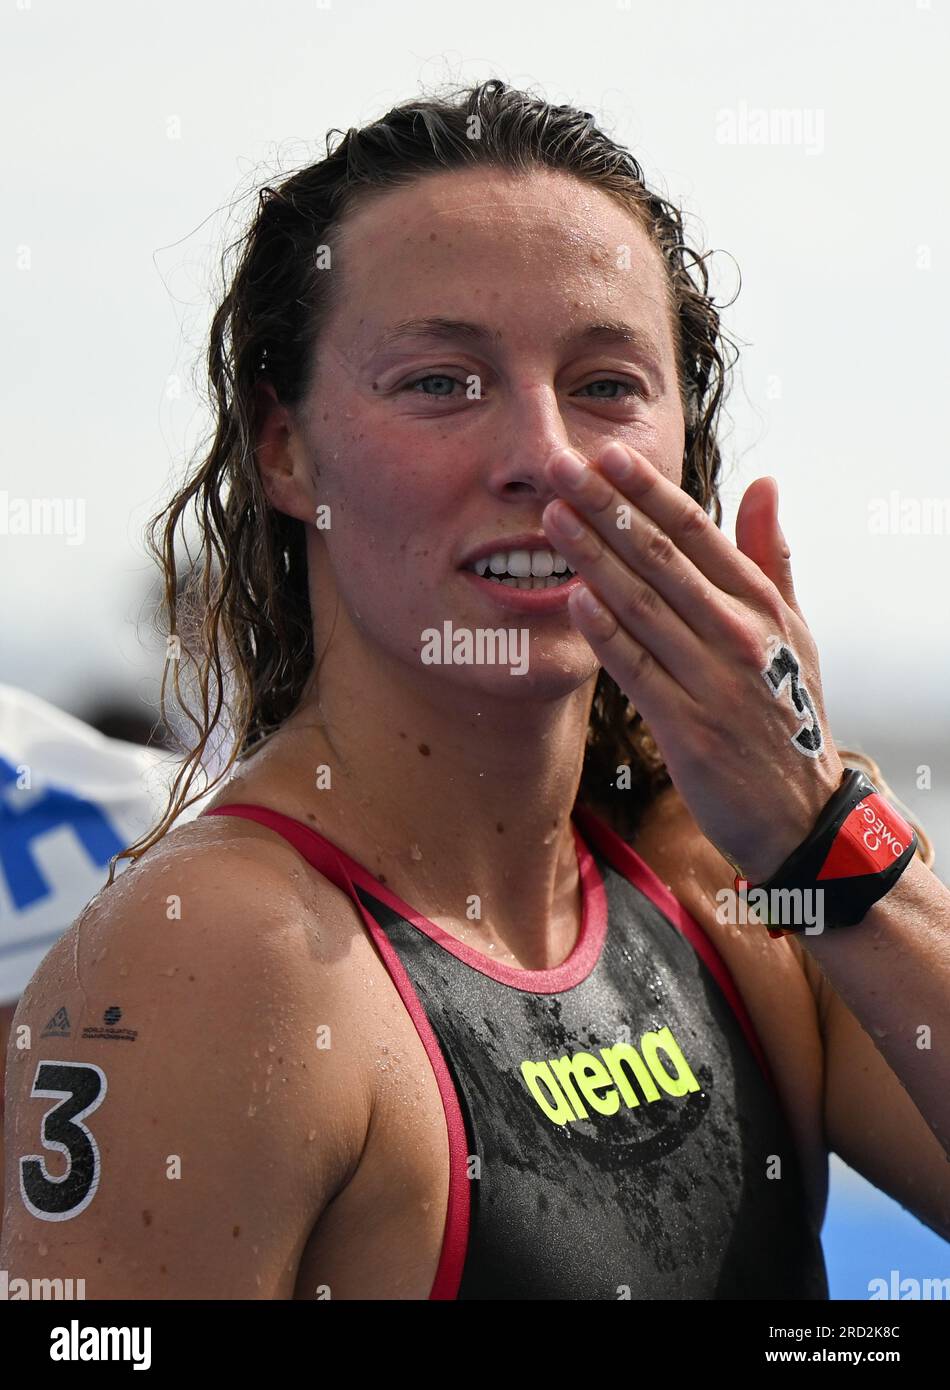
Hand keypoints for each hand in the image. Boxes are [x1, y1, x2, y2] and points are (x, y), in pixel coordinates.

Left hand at [541, 440, 845, 882]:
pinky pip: (637, 670)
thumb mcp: (795, 630)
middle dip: (606, 507)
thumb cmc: (789, 711)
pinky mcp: (688, 729)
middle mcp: (739, 634)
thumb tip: (762, 482)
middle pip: (661, 557)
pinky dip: (605, 632)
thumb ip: (771, 555)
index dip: (649, 490)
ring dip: (593, 557)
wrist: (802, 814)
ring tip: (552, 517)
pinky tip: (572, 596)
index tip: (607, 454)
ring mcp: (713, 681)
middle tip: (559, 467)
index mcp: (762, 604)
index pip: (697, 532)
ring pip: (642, 606)